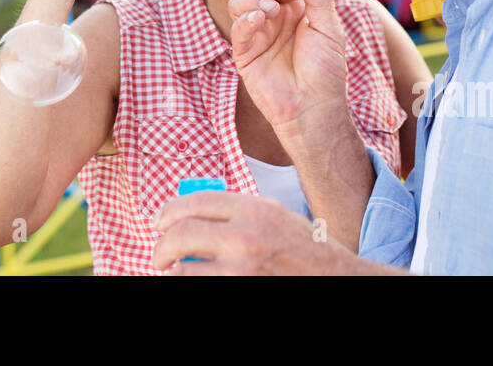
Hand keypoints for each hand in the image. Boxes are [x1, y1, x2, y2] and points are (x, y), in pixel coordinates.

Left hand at [151, 190, 365, 274]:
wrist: (333, 278)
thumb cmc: (303, 248)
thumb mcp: (273, 215)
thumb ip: (236, 212)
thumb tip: (190, 215)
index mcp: (254, 210)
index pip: (195, 202)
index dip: (169, 211)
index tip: (159, 222)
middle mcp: (245, 238)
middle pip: (182, 234)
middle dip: (161, 245)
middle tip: (158, 255)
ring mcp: (241, 271)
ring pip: (185, 268)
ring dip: (174, 269)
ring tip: (174, 270)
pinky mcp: (239, 290)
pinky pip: (200, 285)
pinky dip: (190, 281)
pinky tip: (192, 278)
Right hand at [227, 0, 348, 133]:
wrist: (314, 106)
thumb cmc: (326, 70)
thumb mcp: (328, 28)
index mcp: (295, 7)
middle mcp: (274, 17)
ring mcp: (258, 33)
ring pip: (240, 1)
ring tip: (269, 10)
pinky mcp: (245, 52)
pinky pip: (238, 29)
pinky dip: (245, 19)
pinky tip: (258, 20)